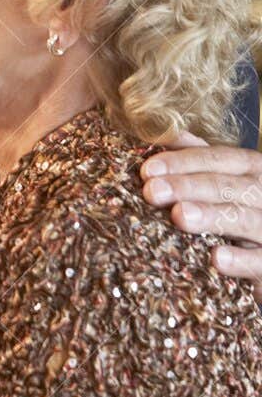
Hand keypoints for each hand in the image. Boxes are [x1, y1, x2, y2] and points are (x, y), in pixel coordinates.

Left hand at [142, 131, 261, 294]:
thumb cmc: (245, 215)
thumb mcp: (229, 182)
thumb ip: (202, 159)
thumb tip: (169, 134)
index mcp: (255, 171)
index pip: (221, 158)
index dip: (184, 161)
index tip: (147, 170)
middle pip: (230, 186)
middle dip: (189, 186)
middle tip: (152, 191)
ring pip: (245, 219)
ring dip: (212, 216)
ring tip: (179, 215)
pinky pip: (261, 262)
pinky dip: (242, 260)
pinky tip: (216, 258)